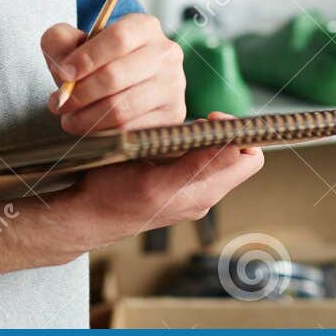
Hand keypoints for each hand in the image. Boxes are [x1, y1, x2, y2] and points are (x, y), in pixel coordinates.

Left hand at [39, 12, 185, 134]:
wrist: (124, 82)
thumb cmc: (97, 60)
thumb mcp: (74, 41)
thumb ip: (60, 41)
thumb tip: (64, 69)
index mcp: (145, 27)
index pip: (118, 38)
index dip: (86, 58)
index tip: (62, 74)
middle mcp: (166, 54)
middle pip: (116, 76)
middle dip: (79, 94)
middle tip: (59, 103)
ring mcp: (173, 86)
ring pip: (122, 108)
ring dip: (87, 118)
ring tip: (69, 119)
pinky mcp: (174, 115)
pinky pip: (132, 130)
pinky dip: (104, 133)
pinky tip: (91, 128)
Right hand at [56, 114, 264, 250]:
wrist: (87, 217)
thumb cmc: (111, 197)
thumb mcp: (153, 179)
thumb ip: (195, 166)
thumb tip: (232, 147)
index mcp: (202, 194)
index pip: (249, 159)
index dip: (236, 134)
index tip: (210, 117)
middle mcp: (203, 196)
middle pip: (238, 158)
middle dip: (224, 134)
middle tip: (199, 120)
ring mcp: (192, 194)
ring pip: (219, 159)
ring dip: (207, 140)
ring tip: (181, 131)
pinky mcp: (180, 190)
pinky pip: (201, 164)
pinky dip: (193, 148)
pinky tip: (170, 142)